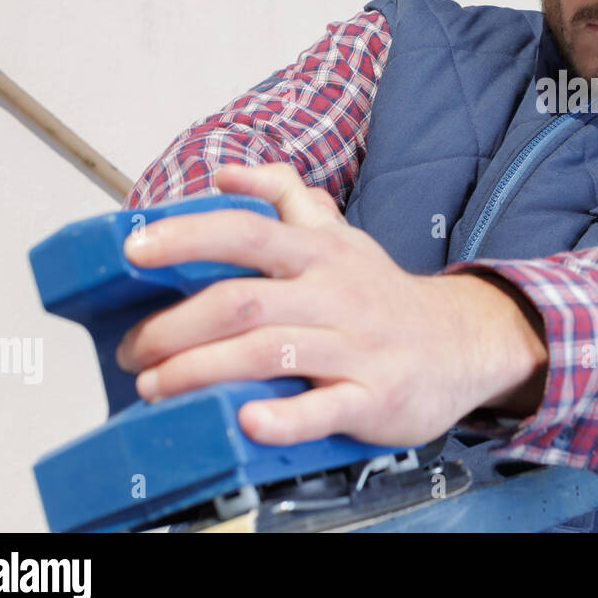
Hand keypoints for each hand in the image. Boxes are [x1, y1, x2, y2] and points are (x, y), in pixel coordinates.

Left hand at [114, 163, 545, 447]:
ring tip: (156, 389)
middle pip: (244, 302)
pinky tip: (248, 423)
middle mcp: (335, 295)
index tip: (134, 252)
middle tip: (135, 350)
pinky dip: (284, 418)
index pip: (248, 233)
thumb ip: (286, 198)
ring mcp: (356, 348)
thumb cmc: (383, 295)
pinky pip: (324, 409)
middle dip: (175, 327)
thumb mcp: (341, 236)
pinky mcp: (374, 397)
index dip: (188, 237)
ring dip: (202, 372)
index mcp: (321, 254)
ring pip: (269, 355)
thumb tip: (227, 174)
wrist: (463, 342)